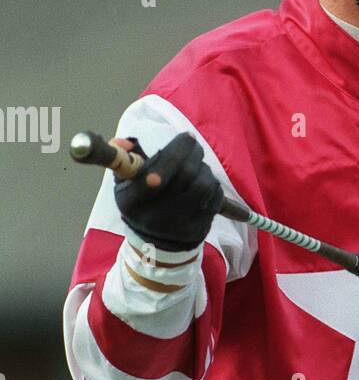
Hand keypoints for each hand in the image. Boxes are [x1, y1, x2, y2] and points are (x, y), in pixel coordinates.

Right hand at [114, 132, 223, 251]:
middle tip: (194, 146)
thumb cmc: (140, 202)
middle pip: (185, 174)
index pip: (156, 173)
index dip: (176, 152)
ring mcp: (178, 225)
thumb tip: (124, 142)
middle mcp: (155, 216)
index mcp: (132, 201)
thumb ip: (122, 158)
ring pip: (203, 185)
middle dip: (194, 153)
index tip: (187, 137)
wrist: (154, 243)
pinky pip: (215, 199)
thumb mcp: (124, 183)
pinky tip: (205, 183)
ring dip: (205, 169)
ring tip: (198, 166)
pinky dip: (214, 185)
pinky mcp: (198, 229)